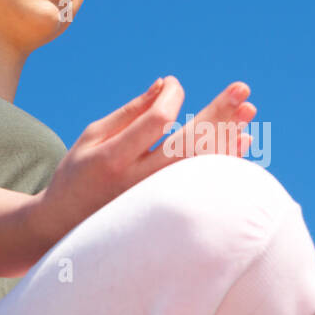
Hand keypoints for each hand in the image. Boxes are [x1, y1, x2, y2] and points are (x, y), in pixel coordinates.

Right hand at [34, 76, 256, 238]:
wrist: (65, 228)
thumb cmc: (79, 176)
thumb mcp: (92, 137)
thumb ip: (130, 112)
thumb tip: (165, 86)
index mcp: (113, 160)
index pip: (154, 122)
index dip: (171, 98)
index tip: (174, 85)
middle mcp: (137, 183)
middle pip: (187, 146)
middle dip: (217, 114)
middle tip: (242, 89)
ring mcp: (155, 202)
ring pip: (201, 168)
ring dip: (228, 137)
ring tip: (249, 111)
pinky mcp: (168, 214)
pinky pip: (204, 187)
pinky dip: (225, 162)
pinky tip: (242, 141)